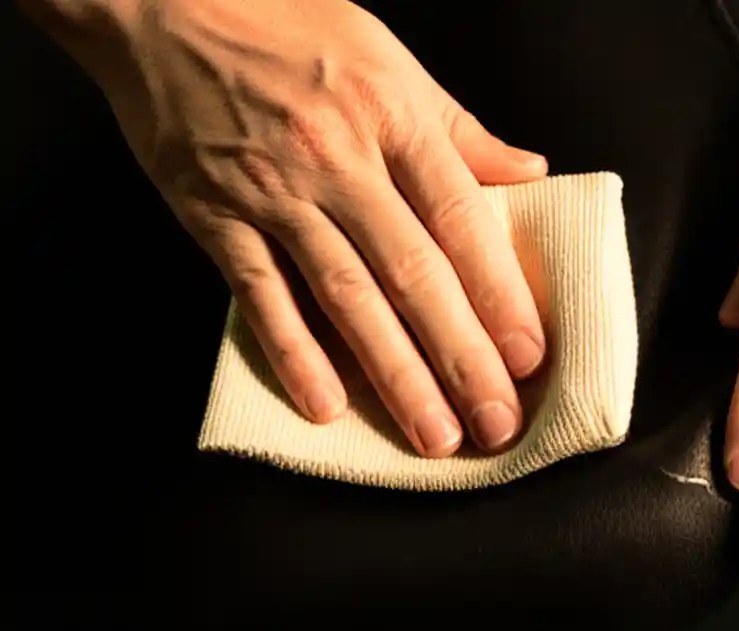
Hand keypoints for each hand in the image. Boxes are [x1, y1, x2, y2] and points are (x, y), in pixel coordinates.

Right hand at [33, 0, 548, 455]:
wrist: (164, 6)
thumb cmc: (289, 26)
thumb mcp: (391, 60)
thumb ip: (460, 130)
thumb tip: (530, 174)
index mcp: (393, 119)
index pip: (461, 221)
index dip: (499, 294)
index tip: (528, 355)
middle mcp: (339, 160)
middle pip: (413, 274)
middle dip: (461, 357)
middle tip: (496, 423)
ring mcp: (275, 193)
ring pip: (346, 296)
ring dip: (394, 373)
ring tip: (432, 435)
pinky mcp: (216, 217)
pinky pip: (260, 296)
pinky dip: (293, 352)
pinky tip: (326, 406)